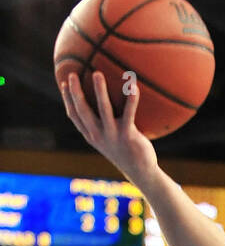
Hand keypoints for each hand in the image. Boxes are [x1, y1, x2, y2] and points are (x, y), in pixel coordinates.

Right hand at [59, 70, 157, 185]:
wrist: (141, 171)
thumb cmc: (126, 151)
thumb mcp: (110, 138)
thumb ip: (103, 123)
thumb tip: (103, 102)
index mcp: (92, 135)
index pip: (74, 116)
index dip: (67, 99)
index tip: (63, 82)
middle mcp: (99, 135)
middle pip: (83, 111)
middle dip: (76, 92)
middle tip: (72, 74)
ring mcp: (113, 136)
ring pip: (104, 110)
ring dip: (100, 91)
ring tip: (97, 74)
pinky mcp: (128, 136)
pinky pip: (129, 114)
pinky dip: (131, 100)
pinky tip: (133, 86)